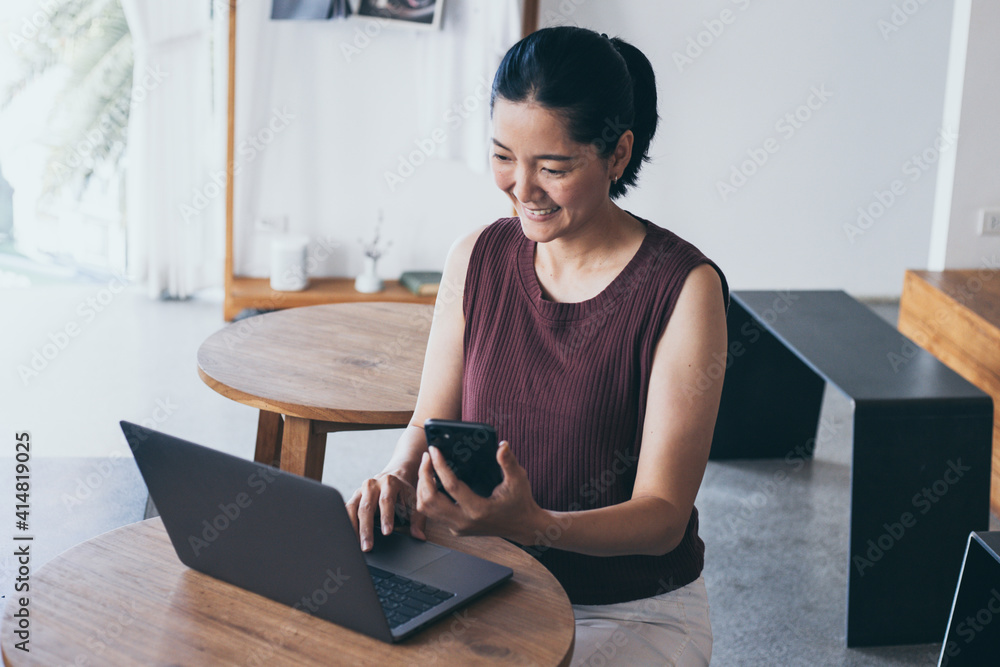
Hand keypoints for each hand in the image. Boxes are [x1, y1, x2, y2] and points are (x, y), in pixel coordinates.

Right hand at [346, 471, 426, 551]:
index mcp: (389, 483)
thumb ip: (417, 519)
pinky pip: (345, 510)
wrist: (394, 477)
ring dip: (352, 528)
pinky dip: (344, 522)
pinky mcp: (353, 498)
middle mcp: (372, 485)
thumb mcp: (414, 502)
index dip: (386, 517)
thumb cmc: (404, 493)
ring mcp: (360, 491)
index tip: (387, 532)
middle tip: (367, 547)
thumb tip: (419, 536)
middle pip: (366, 507)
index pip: (386, 501)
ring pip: (352, 509)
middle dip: (366, 529)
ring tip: (354, 545)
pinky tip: (345, 536)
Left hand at [416, 441, 541, 542]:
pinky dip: (427, 497)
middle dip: (424, 476)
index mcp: (478, 509)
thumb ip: (509, 462)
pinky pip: (433, 514)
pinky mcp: (456, 529)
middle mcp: (464, 521)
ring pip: (426, 509)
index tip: (434, 450)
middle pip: (430, 500)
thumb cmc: (520, 502)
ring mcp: (458, 527)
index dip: (439, 466)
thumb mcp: (518, 480)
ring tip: (427, 468)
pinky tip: (432, 482)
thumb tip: (502, 445)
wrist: (523, 526)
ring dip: (422, 487)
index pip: (450, 486)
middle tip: (427, 457)